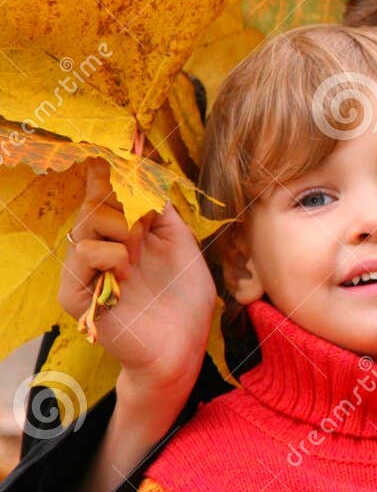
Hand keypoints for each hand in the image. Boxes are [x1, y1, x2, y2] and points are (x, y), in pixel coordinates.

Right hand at [59, 161, 214, 388]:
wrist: (181, 347)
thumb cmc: (184, 300)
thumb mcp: (181, 244)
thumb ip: (160, 210)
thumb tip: (143, 171)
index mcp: (123, 233)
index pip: (106, 193)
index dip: (112, 169)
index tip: (126, 144)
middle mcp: (100, 246)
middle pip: (96, 200)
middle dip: (126, 202)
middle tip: (147, 227)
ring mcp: (86, 269)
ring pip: (88, 220)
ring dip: (122, 228)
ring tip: (138, 254)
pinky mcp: (76, 293)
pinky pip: (83, 253)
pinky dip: (110, 255)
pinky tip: (126, 273)